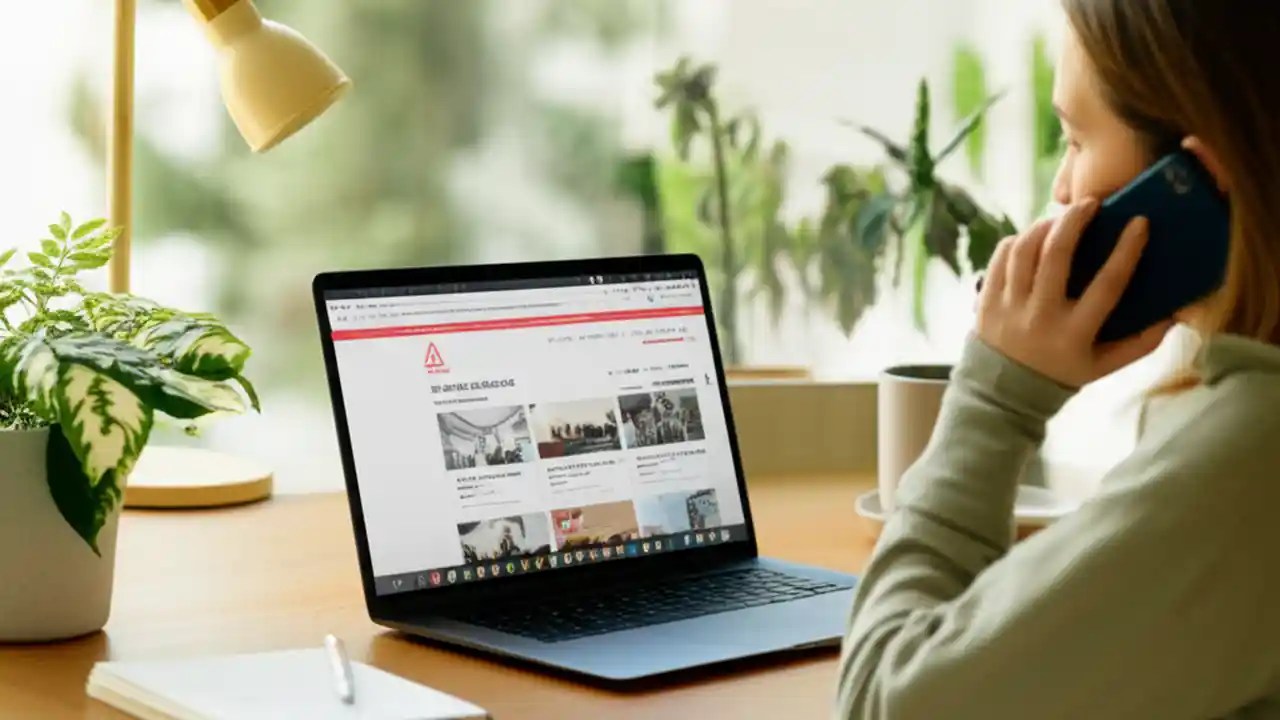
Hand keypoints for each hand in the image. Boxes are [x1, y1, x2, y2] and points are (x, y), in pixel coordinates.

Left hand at [976, 199, 1172, 388]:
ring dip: (1044, 226)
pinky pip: (1001, 258)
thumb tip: (1175, 315)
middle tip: (1090, 203)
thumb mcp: (1103, 367)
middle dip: (1074, 221)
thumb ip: (1140, 344)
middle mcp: (1040, 317)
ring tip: (1060, 217)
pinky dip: (1018, 240)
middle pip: (1056, 255)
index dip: (1126, 251)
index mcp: (1074, 333)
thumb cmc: (1061, 373)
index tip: (1139, 223)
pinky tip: (1033, 236)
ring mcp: (1009, 307)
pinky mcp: (986, 301)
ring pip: (1024, 251)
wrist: (1003, 393)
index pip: (1106, 285)